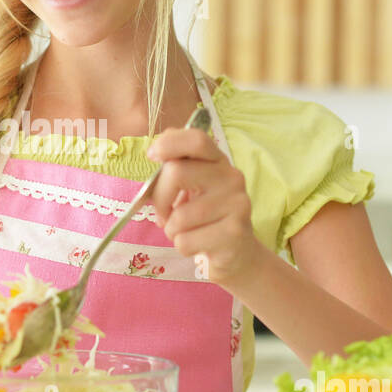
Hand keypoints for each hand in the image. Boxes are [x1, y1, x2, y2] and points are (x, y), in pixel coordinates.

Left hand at [146, 128, 263, 287]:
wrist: (238, 252)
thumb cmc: (206, 217)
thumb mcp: (194, 187)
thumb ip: (177, 167)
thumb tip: (154, 153)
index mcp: (219, 161)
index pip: (196, 139)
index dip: (168, 143)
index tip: (152, 156)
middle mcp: (231, 178)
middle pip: (176, 172)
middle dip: (159, 198)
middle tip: (164, 213)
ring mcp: (236, 205)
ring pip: (178, 217)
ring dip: (172, 230)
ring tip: (188, 232)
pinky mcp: (234, 234)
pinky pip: (185, 241)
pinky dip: (182, 247)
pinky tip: (199, 245)